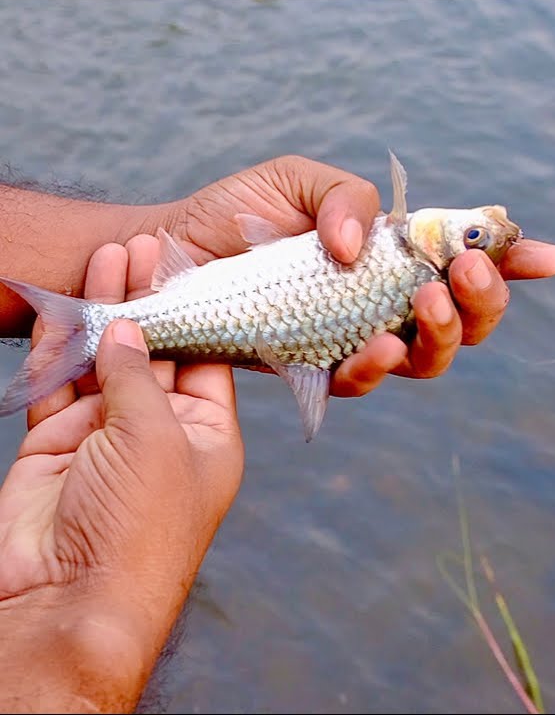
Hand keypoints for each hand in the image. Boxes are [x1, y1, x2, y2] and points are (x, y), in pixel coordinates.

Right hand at [0, 241, 242, 710]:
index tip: (189, 264)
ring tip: (110, 254)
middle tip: (145, 245)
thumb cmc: (138, 528)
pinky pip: (59, 382)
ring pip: (106, 361)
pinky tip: (66, 300)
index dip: (197, 311)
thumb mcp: (155, 439)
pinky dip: (59, 342)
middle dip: (149, 300)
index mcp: (209, 436)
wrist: (69, 597)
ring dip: (106, 311)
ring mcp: (107, 438)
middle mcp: (162, 434)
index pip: (209, 359)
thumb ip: (137, 377)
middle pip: (156, 353)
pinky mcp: (58, 444)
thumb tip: (127, 328)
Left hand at [145, 155, 554, 395]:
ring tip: (427, 302)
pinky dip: (375, 368)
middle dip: (483, 300)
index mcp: (399, 255)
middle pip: (470, 320)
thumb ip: (347, 198)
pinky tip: (378, 348)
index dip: (518, 262)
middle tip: (461, 271)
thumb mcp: (299, 181)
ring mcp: (360, 338)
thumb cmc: (240, 215)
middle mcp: (391, 301)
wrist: (173, 252)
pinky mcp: (319, 370)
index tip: (550, 258)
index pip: (470, 259)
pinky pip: (362, 381)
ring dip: (444, 334)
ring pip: (431, 358)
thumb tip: (362, 250)